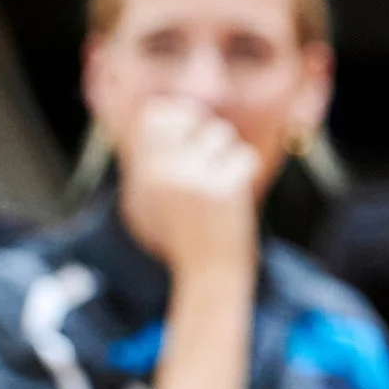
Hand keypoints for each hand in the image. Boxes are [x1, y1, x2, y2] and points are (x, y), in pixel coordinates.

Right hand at [119, 99, 262, 278]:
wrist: (207, 274)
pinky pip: (244, 156)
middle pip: (189, 116)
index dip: (178, 114)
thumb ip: (147, 168)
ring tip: (222, 179)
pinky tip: (237, 189)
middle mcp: (161, 172)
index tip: (192, 129)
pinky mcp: (221, 190)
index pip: (155, 115)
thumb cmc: (180, 242)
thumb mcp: (146, 207)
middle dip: (205, 130)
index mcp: (142, 173)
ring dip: (228, 153)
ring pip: (219, 134)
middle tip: (213, 154)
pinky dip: (245, 169)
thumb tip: (157, 121)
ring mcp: (191, 179)